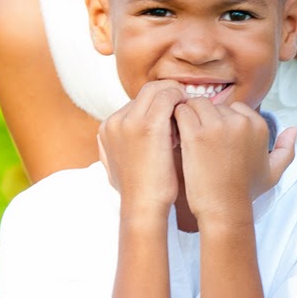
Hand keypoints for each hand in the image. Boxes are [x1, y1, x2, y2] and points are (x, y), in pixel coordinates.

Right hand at [97, 80, 187, 216]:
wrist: (143, 207)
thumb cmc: (142, 191)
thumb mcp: (124, 166)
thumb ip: (126, 147)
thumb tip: (137, 141)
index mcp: (106, 129)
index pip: (136, 102)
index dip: (158, 105)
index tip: (174, 115)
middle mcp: (114, 121)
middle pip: (146, 91)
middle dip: (167, 95)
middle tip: (185, 104)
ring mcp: (128, 122)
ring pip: (157, 89)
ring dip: (175, 95)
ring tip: (188, 108)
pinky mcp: (147, 126)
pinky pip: (168, 97)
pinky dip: (181, 99)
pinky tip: (190, 112)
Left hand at [175, 99, 296, 221]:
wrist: (224, 209)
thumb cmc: (245, 192)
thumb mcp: (273, 172)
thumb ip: (286, 149)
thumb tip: (293, 129)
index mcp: (258, 126)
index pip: (233, 107)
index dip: (220, 122)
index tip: (215, 140)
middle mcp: (240, 121)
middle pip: (212, 104)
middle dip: (203, 119)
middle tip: (199, 142)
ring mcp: (218, 126)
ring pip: (194, 104)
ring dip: (187, 118)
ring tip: (186, 138)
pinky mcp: (196, 134)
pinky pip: (180, 112)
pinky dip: (176, 122)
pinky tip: (178, 138)